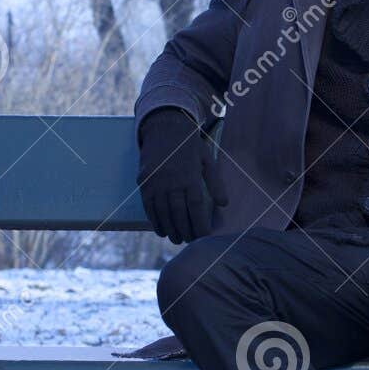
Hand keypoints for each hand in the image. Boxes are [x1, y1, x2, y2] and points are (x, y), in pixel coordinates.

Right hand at [136, 108, 228, 242]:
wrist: (164, 127)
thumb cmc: (190, 145)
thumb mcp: (207, 160)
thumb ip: (215, 183)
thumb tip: (224, 204)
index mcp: (190, 175)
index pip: (196, 206)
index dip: (200, 224)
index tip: (204, 237)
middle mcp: (172, 180)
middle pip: (179, 212)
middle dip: (185, 230)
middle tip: (190, 242)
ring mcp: (156, 181)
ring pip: (163, 211)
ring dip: (170, 228)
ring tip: (176, 239)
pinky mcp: (144, 181)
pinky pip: (148, 205)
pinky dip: (154, 220)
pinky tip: (160, 230)